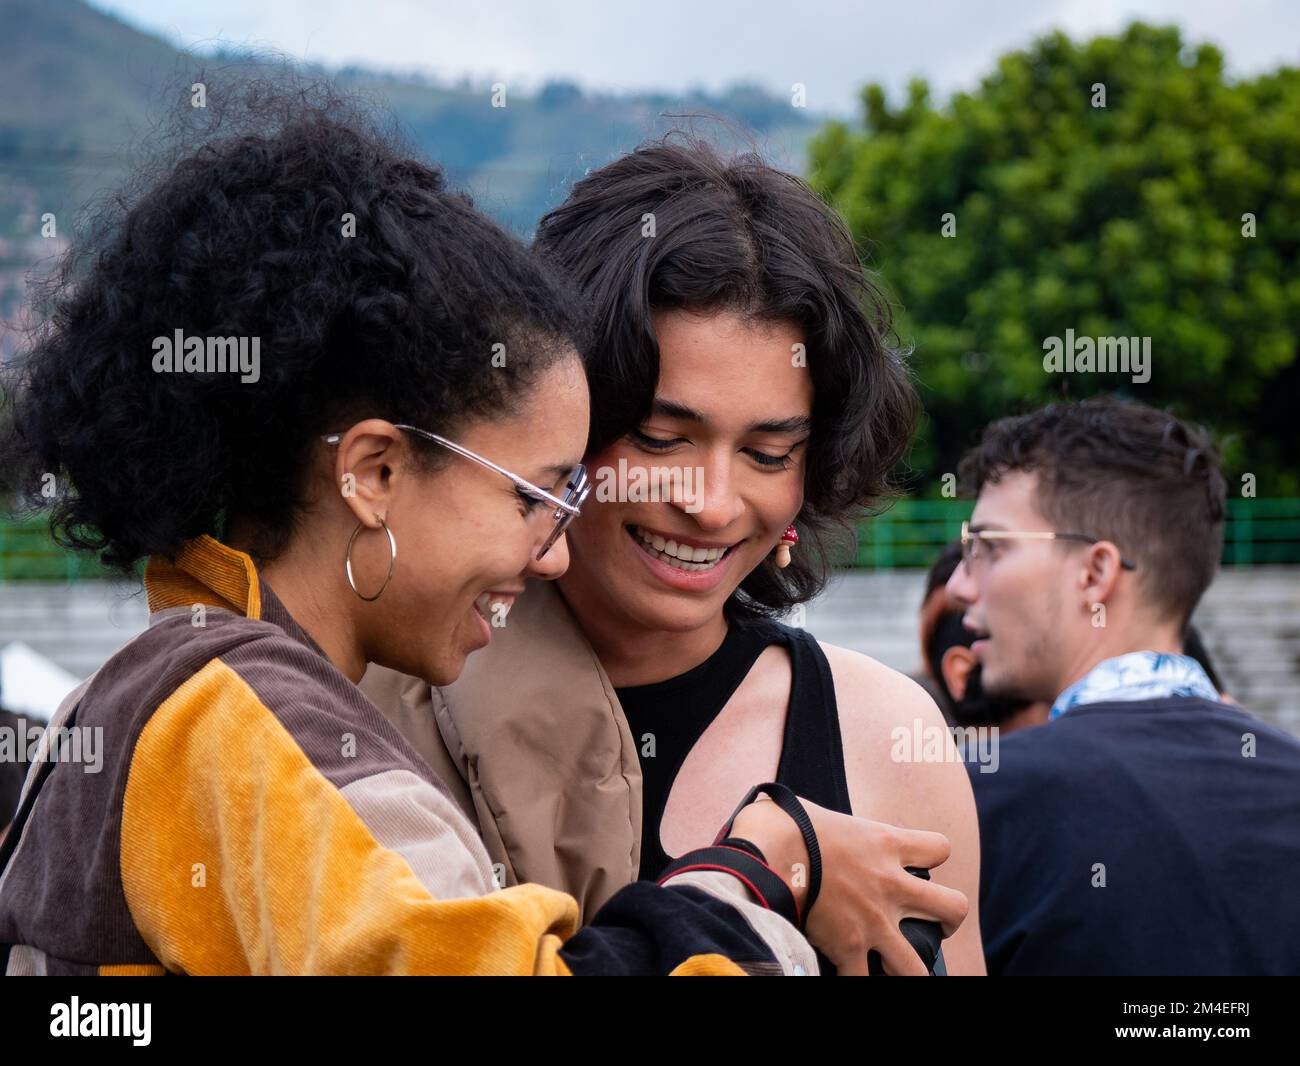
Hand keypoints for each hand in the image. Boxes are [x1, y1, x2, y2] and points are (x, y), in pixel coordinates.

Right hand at [735, 796, 968, 974]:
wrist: (768, 852)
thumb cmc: (786, 824)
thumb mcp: (824, 814)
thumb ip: (834, 827)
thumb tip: (812, 825)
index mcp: (886, 843)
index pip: (939, 847)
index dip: (933, 856)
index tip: (918, 864)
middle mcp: (891, 884)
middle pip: (952, 908)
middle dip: (949, 921)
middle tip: (935, 925)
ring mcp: (875, 920)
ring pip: (917, 966)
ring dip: (911, 971)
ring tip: (898, 970)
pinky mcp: (850, 946)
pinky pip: (863, 980)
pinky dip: (857, 979)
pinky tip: (849, 974)